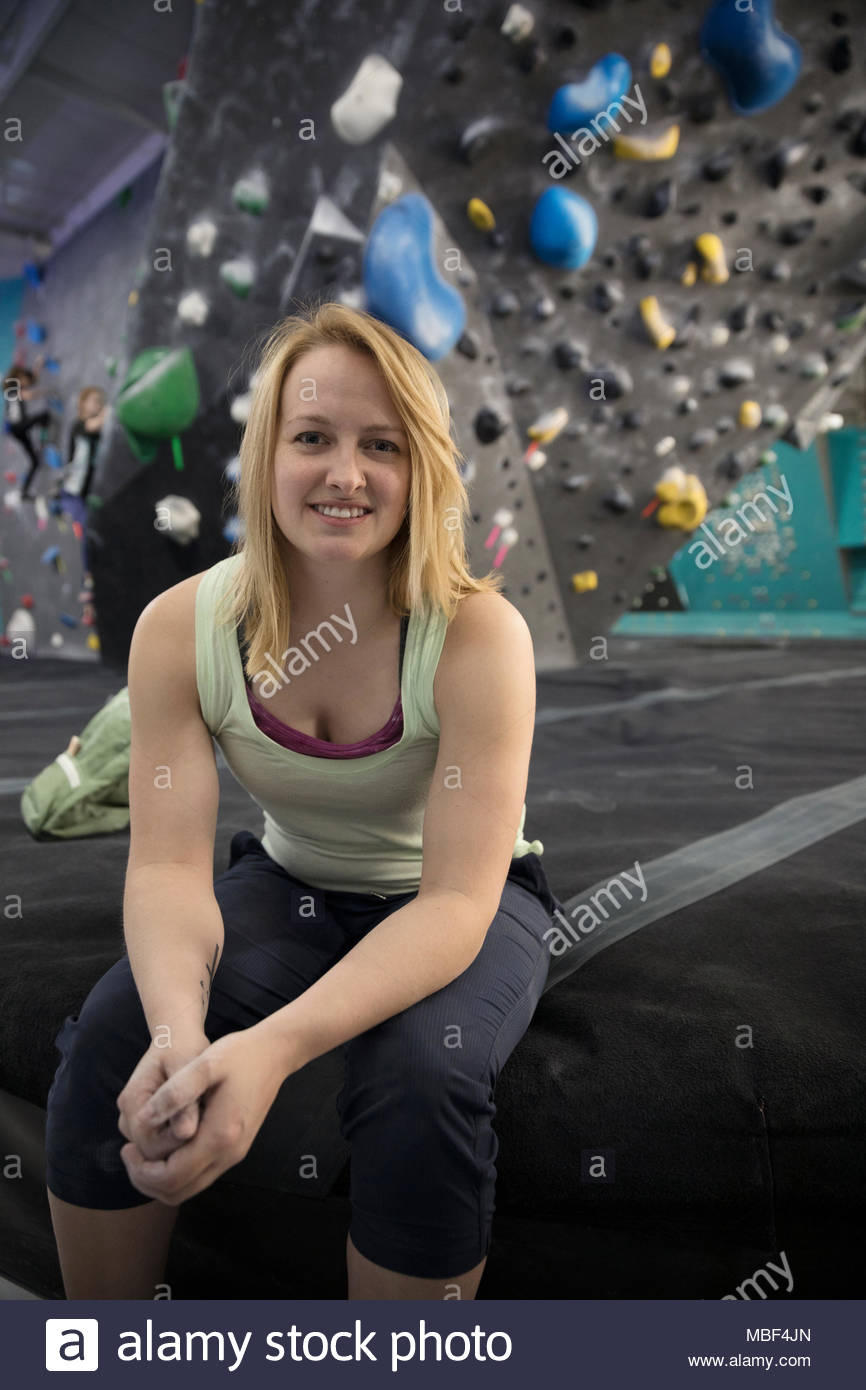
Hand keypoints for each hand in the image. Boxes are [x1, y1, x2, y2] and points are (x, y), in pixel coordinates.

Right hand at [117, 1031, 209, 1162]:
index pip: (147, 1141)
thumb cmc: (184, 1048)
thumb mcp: (187, 1065)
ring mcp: (132, 1120)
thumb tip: (187, 1133)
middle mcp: (127, 1114)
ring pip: (153, 1151)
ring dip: (178, 1144)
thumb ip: (185, 1097)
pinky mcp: (144, 1123)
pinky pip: (159, 1144)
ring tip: (203, 1119)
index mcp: (132, 1099)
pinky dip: (176, 1140)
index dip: (175, 1141)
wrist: (176, 1039)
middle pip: (148, 1151)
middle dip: (178, 1145)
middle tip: (207, 1123)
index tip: (203, 1123)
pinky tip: (196, 1122)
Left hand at [118, 1027, 290, 1204]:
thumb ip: (174, 1092)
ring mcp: (234, 1154)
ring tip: (143, 1152)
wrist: (275, 1053)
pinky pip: (199, 1176)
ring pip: (188, 1188)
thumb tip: (144, 1120)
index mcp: (219, 1136)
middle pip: (177, 1192)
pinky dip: (176, 1172)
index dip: (141, 1171)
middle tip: (129, 1154)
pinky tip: (166, 1146)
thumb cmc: (239, 1054)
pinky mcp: (235, 1149)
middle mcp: (229, 1154)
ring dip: (160, 1179)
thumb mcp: (204, 1064)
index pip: (171, 1177)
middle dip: (146, 1180)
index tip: (127, 1148)